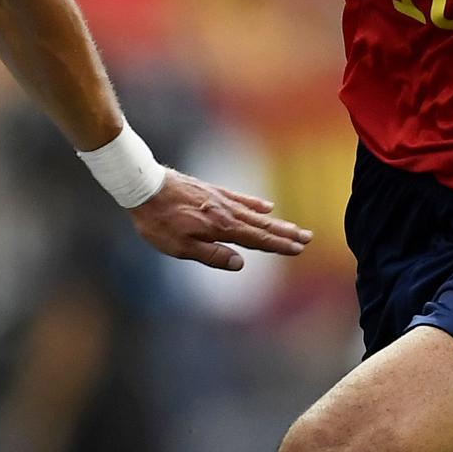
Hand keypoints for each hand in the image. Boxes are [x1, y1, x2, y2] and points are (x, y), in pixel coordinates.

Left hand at [128, 171, 313, 271]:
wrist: (144, 187)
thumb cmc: (159, 222)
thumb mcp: (181, 247)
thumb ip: (212, 255)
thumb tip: (240, 264)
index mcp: (221, 228)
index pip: (257, 240)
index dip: (278, 246)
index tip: (298, 249)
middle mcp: (226, 212)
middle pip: (262, 226)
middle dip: (285, 233)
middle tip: (308, 238)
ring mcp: (221, 199)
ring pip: (255, 213)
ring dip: (276, 221)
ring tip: (294, 227)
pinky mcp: (212, 191)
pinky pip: (240, 198)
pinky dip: (255, 203)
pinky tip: (266, 206)